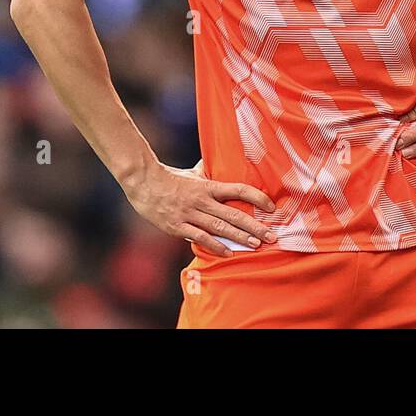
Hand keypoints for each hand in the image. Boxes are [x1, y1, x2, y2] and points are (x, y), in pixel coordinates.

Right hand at [122, 160, 276, 256]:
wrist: (143, 182)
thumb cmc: (169, 177)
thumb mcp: (191, 173)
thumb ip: (207, 172)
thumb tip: (218, 163)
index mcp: (208, 186)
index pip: (239, 190)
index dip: (257, 197)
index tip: (272, 207)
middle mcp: (202, 200)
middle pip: (234, 214)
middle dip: (255, 226)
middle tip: (272, 236)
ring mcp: (190, 214)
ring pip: (220, 227)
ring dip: (240, 237)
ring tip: (256, 245)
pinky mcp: (178, 226)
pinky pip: (200, 237)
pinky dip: (215, 246)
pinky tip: (228, 252)